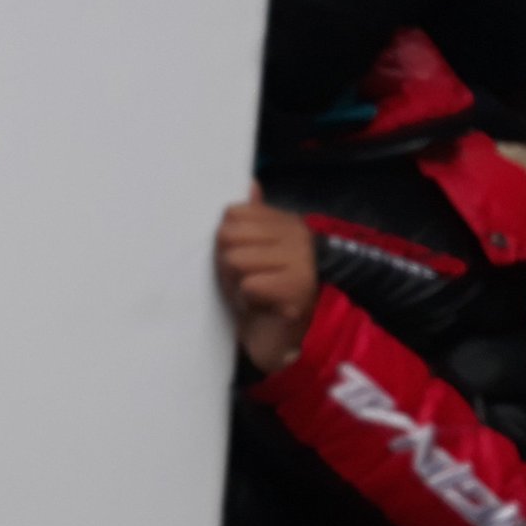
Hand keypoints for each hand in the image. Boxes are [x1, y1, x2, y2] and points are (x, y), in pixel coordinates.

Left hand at [216, 192, 319, 374]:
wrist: (282, 342)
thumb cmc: (261, 296)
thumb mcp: (249, 254)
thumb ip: (250, 220)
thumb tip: (250, 184)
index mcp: (286, 223)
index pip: (234, 213)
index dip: (224, 240)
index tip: (237, 261)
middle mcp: (298, 237)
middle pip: (229, 234)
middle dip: (225, 263)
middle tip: (242, 282)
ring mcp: (301, 262)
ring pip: (235, 259)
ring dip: (235, 283)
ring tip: (251, 294)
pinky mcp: (297, 289)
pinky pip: (248, 284)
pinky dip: (246, 300)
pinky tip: (260, 306)